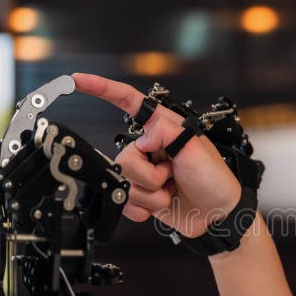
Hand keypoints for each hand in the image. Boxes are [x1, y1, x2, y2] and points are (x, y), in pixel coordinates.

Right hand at [72, 73, 241, 237]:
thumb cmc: (214, 180)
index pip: (129, 102)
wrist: (217, 217)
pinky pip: (125, 202)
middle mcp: (151, 148)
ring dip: (151, 194)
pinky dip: (143, 208)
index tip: (78, 79)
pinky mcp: (141, 195)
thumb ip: (166, 133)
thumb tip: (141, 139)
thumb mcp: (196, 148)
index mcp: (164, 129)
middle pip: (125, 156)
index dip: (102, 89)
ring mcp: (144, 172)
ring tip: (172, 191)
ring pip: (125, 182)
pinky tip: (161, 205)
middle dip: (149, 175)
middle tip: (173, 176)